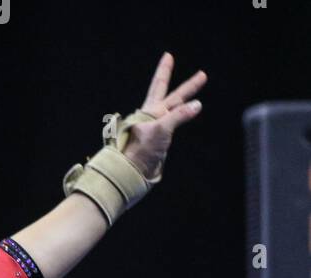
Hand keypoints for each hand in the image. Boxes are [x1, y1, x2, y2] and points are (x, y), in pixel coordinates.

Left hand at [121, 51, 206, 181]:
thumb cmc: (141, 150)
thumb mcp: (161, 129)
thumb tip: (196, 104)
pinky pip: (169, 127)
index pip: (160, 85)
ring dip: (177, 102)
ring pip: (169, 110)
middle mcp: (151, 117)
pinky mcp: (156, 142)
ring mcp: (153, 129)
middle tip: (181, 64)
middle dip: (174, 79)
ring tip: (187, 96)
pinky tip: (172, 124)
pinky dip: (175, 121)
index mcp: (150, 111)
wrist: (130, 173)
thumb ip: (179, 115)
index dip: (164, 70)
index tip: (168, 55)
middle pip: (165, 93)